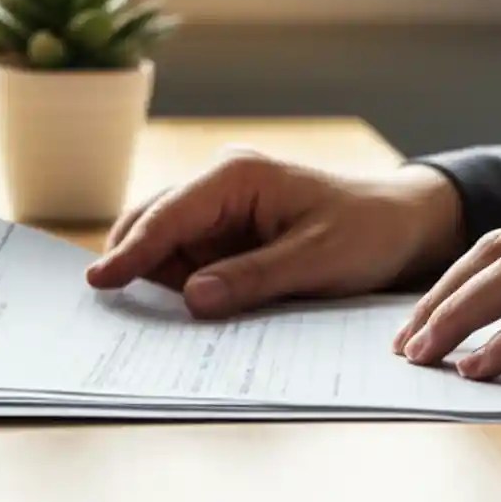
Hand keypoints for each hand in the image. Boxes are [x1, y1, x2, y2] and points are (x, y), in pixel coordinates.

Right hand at [85, 148, 462, 318]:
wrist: (403, 226)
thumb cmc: (367, 231)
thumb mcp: (317, 260)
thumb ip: (253, 278)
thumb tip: (192, 298)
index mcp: (237, 177)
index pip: (168, 213)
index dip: (132, 250)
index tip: (98, 282)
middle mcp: (219, 188)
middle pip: (152, 224)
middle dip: (132, 263)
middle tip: (107, 308)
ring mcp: (220, 213)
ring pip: (164, 247)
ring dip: (155, 281)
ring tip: (142, 324)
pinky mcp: (227, 238)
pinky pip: (189, 263)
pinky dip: (179, 288)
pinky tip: (177, 317)